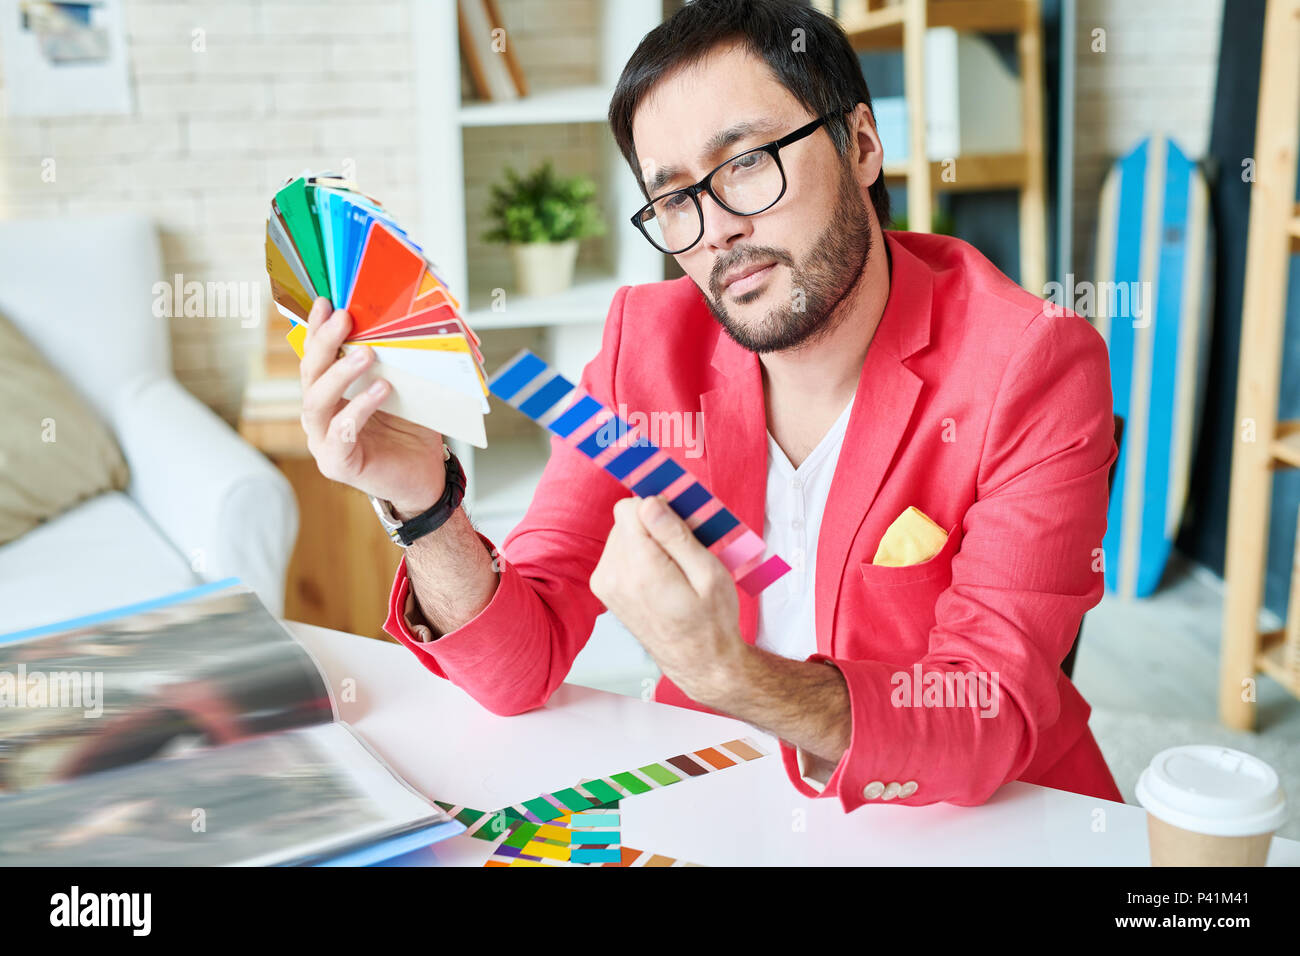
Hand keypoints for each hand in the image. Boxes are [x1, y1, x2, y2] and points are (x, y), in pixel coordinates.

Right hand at [299, 296, 444, 516]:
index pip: (316, 358)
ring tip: (366, 354)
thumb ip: (392, 362)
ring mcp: (323, 441)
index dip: (316, 329)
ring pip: (316, 402)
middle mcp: (320, 416)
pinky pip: (340, 433)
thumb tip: (399, 320)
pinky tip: (380, 390)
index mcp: (330, 395)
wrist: (425, 476)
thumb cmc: (411, 431)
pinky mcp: (337, 464)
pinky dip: (358, 409)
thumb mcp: (403, 388)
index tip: (325, 302)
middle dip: (324, 343)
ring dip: (339, 374)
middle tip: (344, 318)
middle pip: (310, 375)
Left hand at [588, 495, 747, 706]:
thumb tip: (648, 502)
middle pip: (626, 519)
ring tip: (673, 568)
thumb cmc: (712, 620)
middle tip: (683, 551)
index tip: (680, 525)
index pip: (630, 508)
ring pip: (621, 533)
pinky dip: (639, 554)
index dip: (658, 509)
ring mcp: (605, 584)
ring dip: (647, 541)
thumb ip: (675, 535)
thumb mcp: (708, 574)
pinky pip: (618, 550)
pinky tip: (660, 575)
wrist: (698, 661)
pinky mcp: (604, 587)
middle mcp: (614, 575)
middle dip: (654, 526)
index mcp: (641, 570)